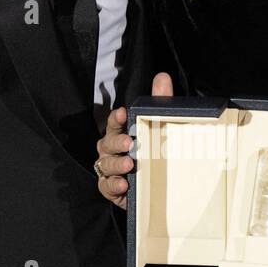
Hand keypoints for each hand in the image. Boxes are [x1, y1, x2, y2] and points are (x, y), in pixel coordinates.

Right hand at [95, 72, 172, 209]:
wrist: (156, 186)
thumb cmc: (152, 152)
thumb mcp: (160, 126)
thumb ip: (160, 101)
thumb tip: (162, 77)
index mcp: (120, 134)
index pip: (114, 123)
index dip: (115, 119)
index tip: (122, 113)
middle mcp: (111, 150)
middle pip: (107, 143)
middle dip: (116, 142)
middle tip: (129, 143)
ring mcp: (109, 170)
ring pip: (105, 164)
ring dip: (116, 164)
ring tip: (129, 165)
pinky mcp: (111, 189)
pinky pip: (106, 186)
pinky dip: (113, 185)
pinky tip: (123, 185)